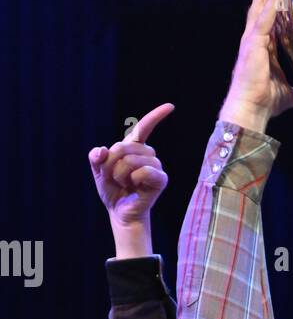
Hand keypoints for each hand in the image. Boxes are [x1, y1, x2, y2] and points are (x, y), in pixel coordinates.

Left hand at [89, 103, 173, 258]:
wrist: (119, 211)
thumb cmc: (112, 190)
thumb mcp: (98, 172)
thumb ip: (96, 158)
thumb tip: (101, 150)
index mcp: (133, 148)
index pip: (144, 128)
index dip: (156, 116)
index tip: (170, 106)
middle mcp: (147, 154)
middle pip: (123, 147)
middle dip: (111, 163)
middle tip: (114, 178)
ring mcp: (156, 167)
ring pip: (132, 160)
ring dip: (120, 174)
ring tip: (123, 184)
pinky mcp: (161, 179)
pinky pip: (145, 171)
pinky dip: (135, 178)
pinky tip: (135, 186)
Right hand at [220, 0, 292, 132]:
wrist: (251, 109)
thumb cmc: (265, 102)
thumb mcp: (287, 96)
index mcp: (263, 48)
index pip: (270, 20)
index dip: (274, 4)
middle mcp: (255, 40)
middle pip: (261, 6)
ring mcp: (252, 39)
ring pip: (260, 6)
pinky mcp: (253, 42)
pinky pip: (264, 18)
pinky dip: (271, 2)